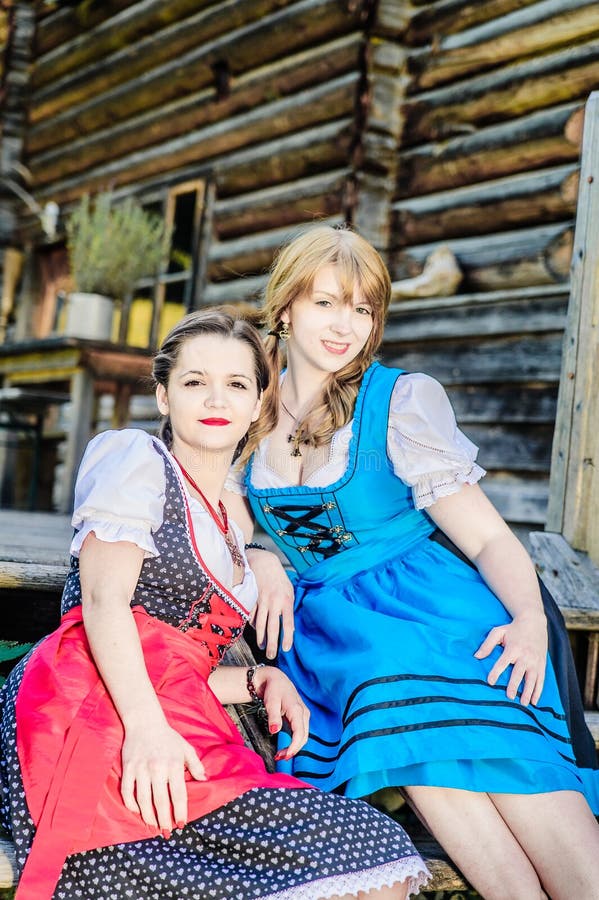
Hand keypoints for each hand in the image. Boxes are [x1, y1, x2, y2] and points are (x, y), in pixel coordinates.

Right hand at [121, 718, 205, 832]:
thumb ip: (195, 765)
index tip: (181, 824)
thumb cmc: (167, 737)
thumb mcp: (185, 748)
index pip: (179, 794)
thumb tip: (204, 780)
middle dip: (164, 820)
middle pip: (161, 801)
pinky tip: (137, 811)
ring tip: (153, 826)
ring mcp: (141, 768)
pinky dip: (131, 804)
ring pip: (143, 799)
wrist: (144, 721)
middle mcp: (157, 768)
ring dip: (148, 816)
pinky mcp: (128, 768)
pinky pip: (127, 791)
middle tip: (167, 831)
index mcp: (173, 764)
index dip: (180, 811)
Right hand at [246, 548, 294, 658]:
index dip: (287, 637)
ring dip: (261, 637)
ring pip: (259, 624)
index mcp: (286, 600)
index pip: (288, 623)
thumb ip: (289, 607)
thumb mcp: (290, 591)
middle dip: (272, 643)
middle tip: (271, 656)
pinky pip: (251, 615)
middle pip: (272, 627)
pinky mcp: (252, 599)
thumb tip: (289, 626)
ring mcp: (261, 601)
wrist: (264, 562)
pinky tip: (254, 631)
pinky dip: (252, 625)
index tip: (286, 649)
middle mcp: (274, 602)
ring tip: (262, 647)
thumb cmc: (279, 578)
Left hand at [253, 666, 309, 759]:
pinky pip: (301, 733)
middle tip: (279, 758)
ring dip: (294, 747)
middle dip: (293, 750)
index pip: (300, 733)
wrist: (276, 680)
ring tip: (280, 755)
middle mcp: (304, 713)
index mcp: (297, 710)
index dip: (294, 746)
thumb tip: (274, 731)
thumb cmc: (273, 689)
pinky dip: (294, 742)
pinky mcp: (301, 718)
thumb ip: (273, 716)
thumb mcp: (270, 702)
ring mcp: (304, 715)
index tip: (285, 756)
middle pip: (303, 737)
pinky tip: (285, 748)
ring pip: (303, 736)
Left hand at [474, 611, 547, 705]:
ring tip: (523, 704)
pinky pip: (541, 680)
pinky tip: (534, 702)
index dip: (496, 672)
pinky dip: (538, 691)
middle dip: (514, 685)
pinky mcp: (542, 665)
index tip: (490, 682)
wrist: (534, 622)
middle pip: (519, 673)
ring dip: (528, 692)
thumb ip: (487, 644)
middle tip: (509, 697)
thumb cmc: (513, 628)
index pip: (503, 662)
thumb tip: (476, 656)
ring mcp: (535, 661)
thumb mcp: (498, 632)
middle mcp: (525, 656)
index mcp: (513, 648)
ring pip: (532, 679)